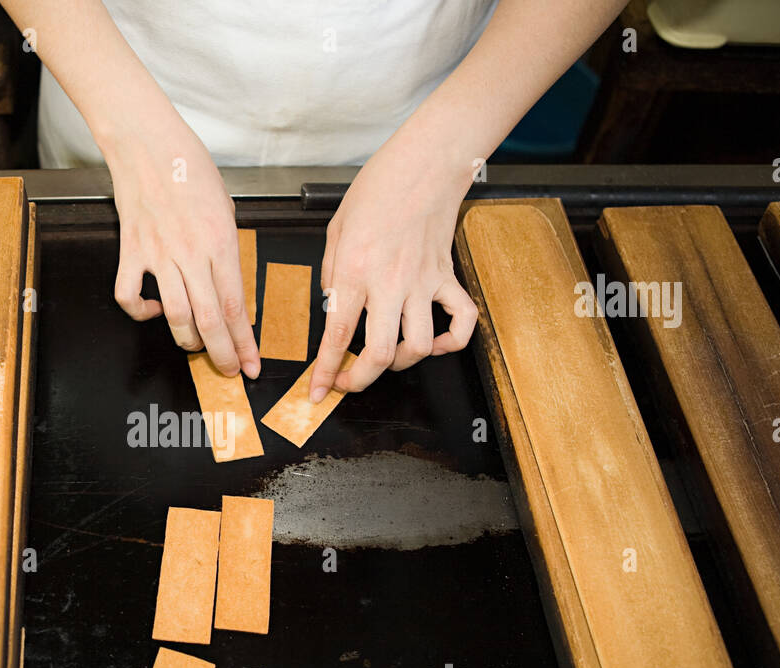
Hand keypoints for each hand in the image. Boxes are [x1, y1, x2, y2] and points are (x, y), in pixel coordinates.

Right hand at [106, 116, 259, 378]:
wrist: (147, 142)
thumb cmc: (190, 166)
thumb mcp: (225, 207)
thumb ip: (227, 248)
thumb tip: (229, 282)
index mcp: (221, 242)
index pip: (236, 306)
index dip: (245, 342)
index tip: (251, 363)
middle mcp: (191, 253)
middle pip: (210, 320)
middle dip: (222, 354)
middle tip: (229, 370)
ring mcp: (158, 254)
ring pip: (175, 316)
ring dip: (188, 341)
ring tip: (196, 348)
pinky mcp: (131, 250)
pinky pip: (129, 295)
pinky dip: (140, 312)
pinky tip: (154, 310)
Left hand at [309, 133, 477, 401]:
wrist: (424, 164)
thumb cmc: (377, 190)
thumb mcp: (335, 229)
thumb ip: (332, 274)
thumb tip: (333, 307)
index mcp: (355, 271)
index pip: (337, 335)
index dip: (325, 371)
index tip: (318, 392)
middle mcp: (389, 284)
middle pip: (379, 354)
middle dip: (360, 380)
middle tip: (348, 383)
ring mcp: (423, 283)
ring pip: (420, 346)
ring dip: (401, 363)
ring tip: (387, 357)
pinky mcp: (447, 277)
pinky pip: (461, 321)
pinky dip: (451, 341)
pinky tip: (436, 342)